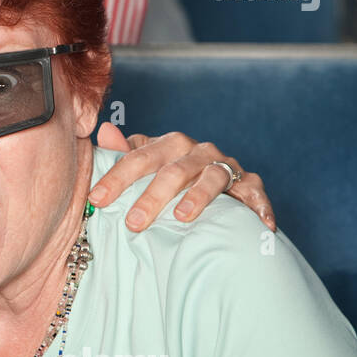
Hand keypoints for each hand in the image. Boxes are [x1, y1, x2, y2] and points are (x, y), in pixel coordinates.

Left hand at [90, 122, 274, 231]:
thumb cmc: (170, 172)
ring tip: (182, 218)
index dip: (116, 177)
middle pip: (174, 170)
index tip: (96, 200)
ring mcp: (225, 166)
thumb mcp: (146, 162)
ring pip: (212, 177)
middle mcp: (198, 151)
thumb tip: (104, 132)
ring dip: (198, 197)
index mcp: (169, 144)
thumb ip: (125, 152)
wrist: (212, 177)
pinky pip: (255, 193)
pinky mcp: (249, 183)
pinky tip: (260, 225)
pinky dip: (258, 207)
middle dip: (152, 196)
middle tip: (133, 222)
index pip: (139, 157)